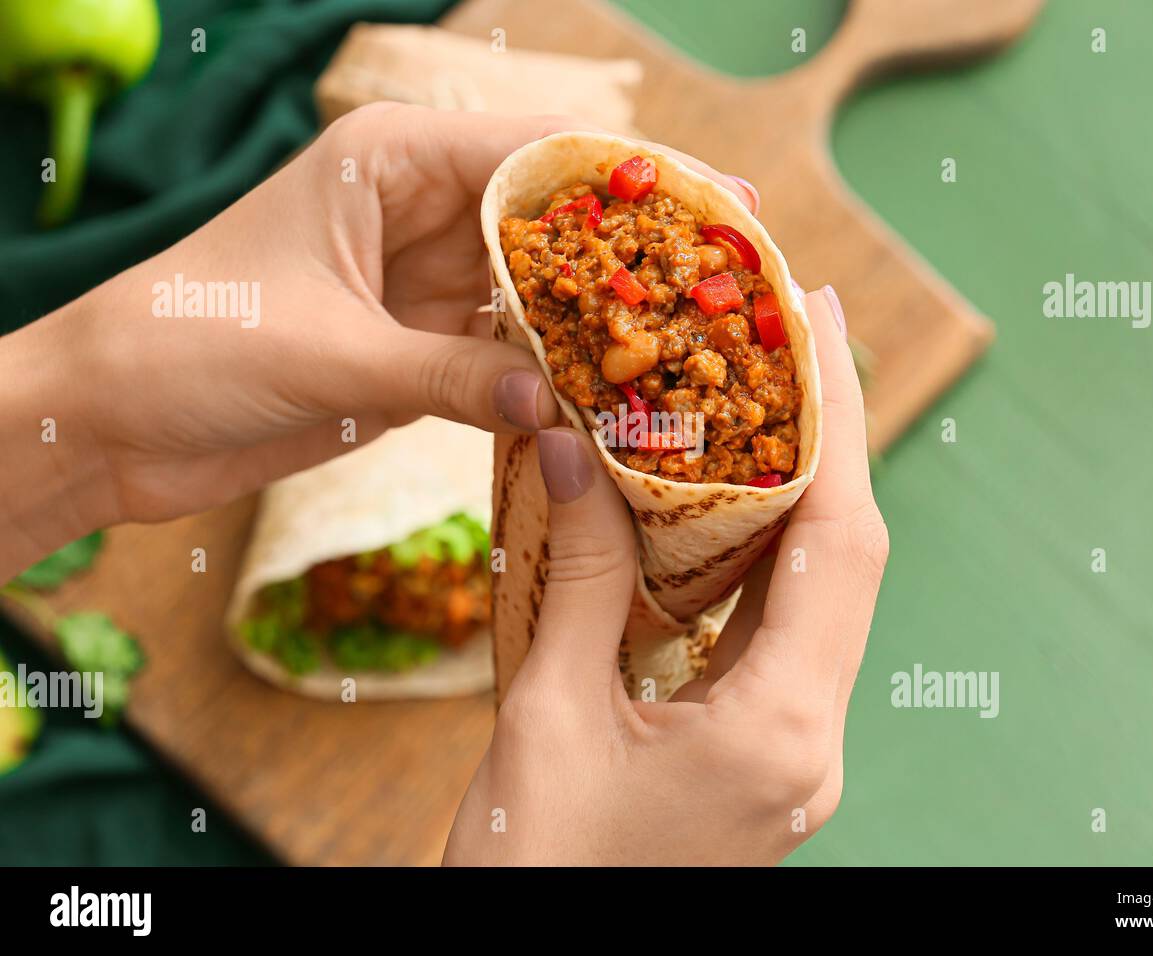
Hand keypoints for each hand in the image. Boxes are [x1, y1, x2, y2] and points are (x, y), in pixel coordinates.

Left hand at [0, 105, 755, 579]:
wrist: (111, 420)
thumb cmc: (186, 345)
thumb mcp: (328, 351)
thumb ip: (448, 372)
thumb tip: (557, 405)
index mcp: (392, 163)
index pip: (539, 153)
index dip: (638, 180)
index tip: (726, 204)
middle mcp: (419, 213)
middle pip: (555, 224)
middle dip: (637, 255)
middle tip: (735, 284)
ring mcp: (423, 286)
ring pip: (538, 297)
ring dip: (602, 328)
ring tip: (693, 352)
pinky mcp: (418, 352)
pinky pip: (506, 359)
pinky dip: (553, 381)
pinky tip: (612, 403)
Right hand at [442, 287, 887, 865]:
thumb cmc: (531, 871)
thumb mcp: (545, 713)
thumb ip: (577, 575)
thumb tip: (568, 445)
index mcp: (778, 729)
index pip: (837, 542)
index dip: (836, 419)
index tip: (817, 318)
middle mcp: (809, 741)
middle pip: (844, 560)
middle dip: (825, 438)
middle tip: (791, 330)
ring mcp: (792, 753)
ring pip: (817, 595)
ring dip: (796, 493)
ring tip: (760, 394)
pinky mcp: (761, 756)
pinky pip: (778, 634)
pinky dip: (759, 557)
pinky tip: (722, 504)